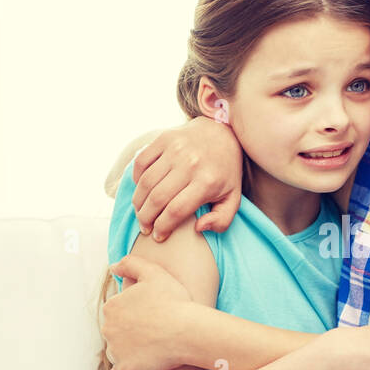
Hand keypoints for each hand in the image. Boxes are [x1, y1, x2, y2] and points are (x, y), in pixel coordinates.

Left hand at [103, 255, 193, 369]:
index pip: (117, 311)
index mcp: (112, 306)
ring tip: (152, 349)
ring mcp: (115, 352)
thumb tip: (113, 268)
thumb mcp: (154, 273)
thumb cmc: (175, 302)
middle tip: (154, 332)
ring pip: (116, 352)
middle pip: (116, 331)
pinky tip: (141, 368)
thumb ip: (130, 264)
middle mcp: (108, 329)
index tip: (152, 315)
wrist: (188, 332)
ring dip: (129, 352)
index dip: (135, 313)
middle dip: (129, 332)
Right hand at [131, 116, 244, 241]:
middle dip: (146, 218)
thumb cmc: (226, 172)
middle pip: (157, 198)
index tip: (158, 236)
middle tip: (144, 227)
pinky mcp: (164, 138)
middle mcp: (190, 164)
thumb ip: (221, 220)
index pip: (176, 211)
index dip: (162, 227)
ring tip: (140, 212)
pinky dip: (136, 179)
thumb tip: (199, 228)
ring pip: (146, 182)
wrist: (223, 132)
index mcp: (207, 181)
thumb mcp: (233, 198)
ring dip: (138, 202)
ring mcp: (176, 149)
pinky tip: (141, 190)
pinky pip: (141, 162)